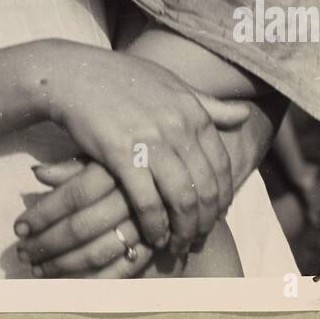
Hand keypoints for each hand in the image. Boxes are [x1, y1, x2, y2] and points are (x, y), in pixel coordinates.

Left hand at [16, 158, 156, 276]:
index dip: (43, 213)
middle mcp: (130, 199)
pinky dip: (93, 282)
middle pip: (81, 226)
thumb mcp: (103, 157)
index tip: (18, 227)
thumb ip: (71, 167)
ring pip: (97, 252)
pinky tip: (68, 285)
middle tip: (22, 253)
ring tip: (38, 271)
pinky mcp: (153, 249)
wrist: (177, 181)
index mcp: (115, 171)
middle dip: (48, 243)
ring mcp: (144, 227)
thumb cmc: (129, 166)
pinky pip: (121, 272)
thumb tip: (36, 172)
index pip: (72, 195)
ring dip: (64, 265)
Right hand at [34, 43, 234, 252]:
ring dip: (183, 230)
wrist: (75, 74)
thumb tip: (244, 114)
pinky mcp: (122, 155)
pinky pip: (148, 202)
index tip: (215, 215)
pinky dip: (155, 226)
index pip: (222, 165)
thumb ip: (208, 104)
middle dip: (205, 221)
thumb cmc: (122, 78)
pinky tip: (153, 236)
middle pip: (207, 188)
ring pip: (182, 200)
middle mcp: (178, 126)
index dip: (223, 197)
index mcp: (193, 110)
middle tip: (197, 238)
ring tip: (177, 244)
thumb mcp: (170, 84)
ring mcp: (151, 140)